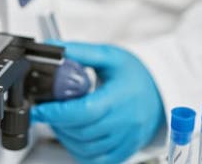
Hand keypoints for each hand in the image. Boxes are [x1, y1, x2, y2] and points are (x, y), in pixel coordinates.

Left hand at [32, 42, 163, 163]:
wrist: (161, 91)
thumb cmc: (137, 75)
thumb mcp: (109, 56)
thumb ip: (79, 52)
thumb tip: (53, 48)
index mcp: (120, 97)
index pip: (84, 111)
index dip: (57, 112)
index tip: (40, 109)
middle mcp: (125, 121)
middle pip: (82, 131)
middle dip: (57, 122)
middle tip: (48, 110)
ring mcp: (126, 139)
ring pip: (86, 148)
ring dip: (66, 137)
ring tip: (61, 121)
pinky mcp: (125, 150)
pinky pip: (97, 160)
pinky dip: (80, 151)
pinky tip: (75, 136)